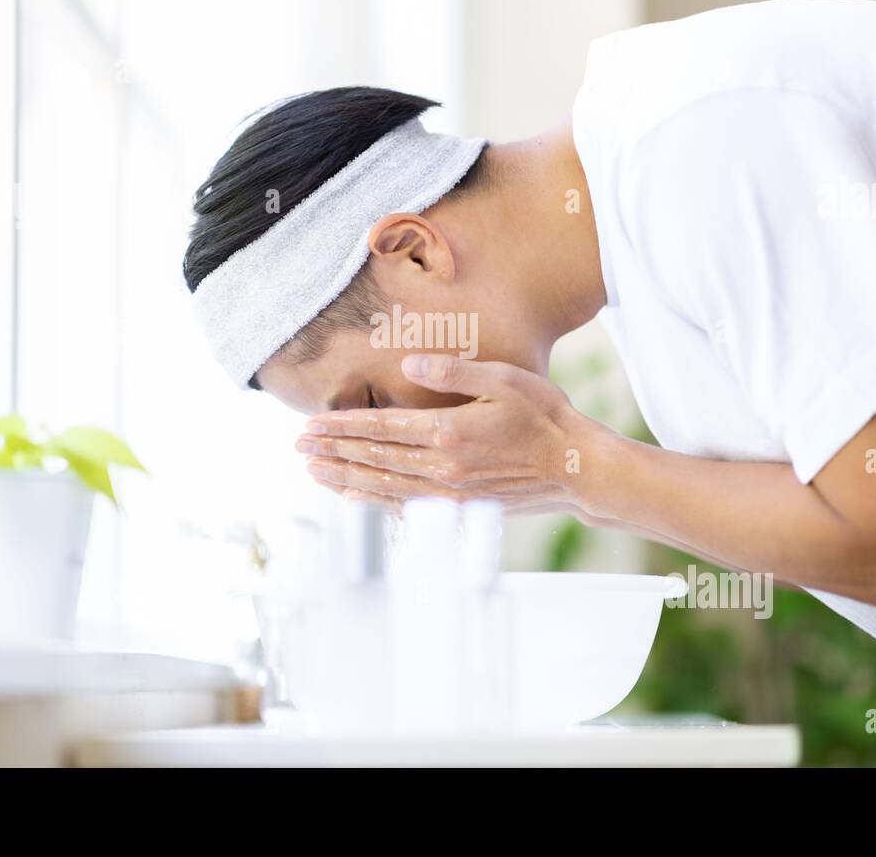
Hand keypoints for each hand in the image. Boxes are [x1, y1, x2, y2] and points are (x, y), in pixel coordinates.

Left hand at [296, 354, 605, 517]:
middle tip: (297, 446)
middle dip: (331, 451)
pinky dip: (373, 500)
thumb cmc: (545, 417)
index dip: (341, 427)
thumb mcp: (504, 380)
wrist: (577, 468)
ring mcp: (449, 493)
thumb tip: (408, 368)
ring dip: (344, 478)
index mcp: (448, 433)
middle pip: (373, 459)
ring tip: (314, 471)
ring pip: (383, 486)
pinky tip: (355, 495)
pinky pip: (404, 505)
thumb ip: (454, 373)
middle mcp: (442, 469)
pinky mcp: (459, 508)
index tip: (310, 425)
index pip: (380, 428)